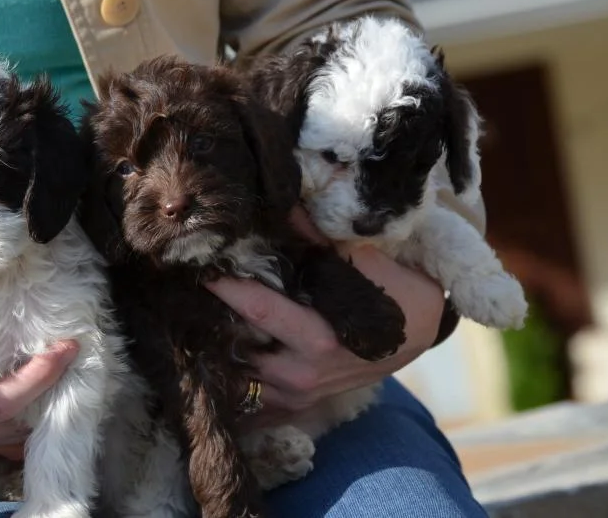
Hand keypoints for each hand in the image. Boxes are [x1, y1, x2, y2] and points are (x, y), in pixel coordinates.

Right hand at [0, 287, 81, 474]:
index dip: (34, 380)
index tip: (64, 349)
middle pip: (22, 411)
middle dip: (53, 380)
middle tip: (80, 341)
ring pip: (20, 416)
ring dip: (48, 388)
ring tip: (75, 344)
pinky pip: (11, 411)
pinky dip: (32, 390)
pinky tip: (51, 358)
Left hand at [204, 207, 444, 426]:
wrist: (421, 334)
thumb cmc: (397, 294)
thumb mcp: (366, 263)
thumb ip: (319, 238)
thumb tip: (284, 202)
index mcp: (320, 339)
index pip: (258, 310)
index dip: (226, 286)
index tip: (200, 266)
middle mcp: (303, 374)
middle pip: (238, 348)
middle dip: (213, 320)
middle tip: (186, 292)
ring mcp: (298, 395)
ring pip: (239, 378)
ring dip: (218, 351)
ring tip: (196, 319)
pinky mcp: (297, 404)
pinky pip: (252, 401)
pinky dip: (233, 380)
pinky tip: (216, 354)